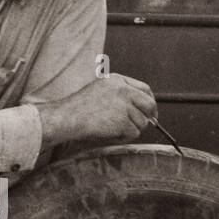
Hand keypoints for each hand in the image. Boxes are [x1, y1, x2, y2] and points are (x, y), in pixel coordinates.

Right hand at [39, 73, 156, 145]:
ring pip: (141, 122)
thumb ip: (121, 95)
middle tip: (146, 125)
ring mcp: (124, 105)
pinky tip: (110, 134)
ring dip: (130, 129)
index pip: (145, 88)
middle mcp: (123, 90)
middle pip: (149, 104)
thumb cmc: (80, 108)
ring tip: (112, 129)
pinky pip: (133, 133)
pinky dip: (123, 137)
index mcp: (118, 80)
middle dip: (149, 117)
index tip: (151, 111)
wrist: (67, 117)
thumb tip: (145, 111)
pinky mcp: (122, 120)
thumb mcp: (100, 91)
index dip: (150, 101)